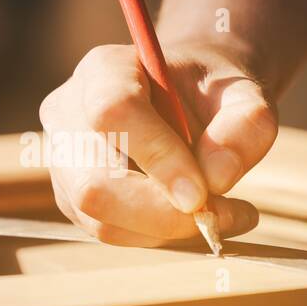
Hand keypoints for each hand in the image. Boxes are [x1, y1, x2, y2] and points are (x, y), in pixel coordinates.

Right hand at [38, 38, 278, 245]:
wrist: (187, 98)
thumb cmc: (211, 91)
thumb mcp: (243, 94)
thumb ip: (244, 126)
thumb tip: (217, 180)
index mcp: (104, 70)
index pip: (113, 113)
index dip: (157, 157)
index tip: (203, 193)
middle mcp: (68, 113)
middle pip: (94, 183)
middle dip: (160, 214)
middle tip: (220, 217)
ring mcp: (62, 159)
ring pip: (100, 219)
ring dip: (166, 230)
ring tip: (222, 215)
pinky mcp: (70, 197)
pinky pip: (109, 231)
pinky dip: (157, 235)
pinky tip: (191, 217)